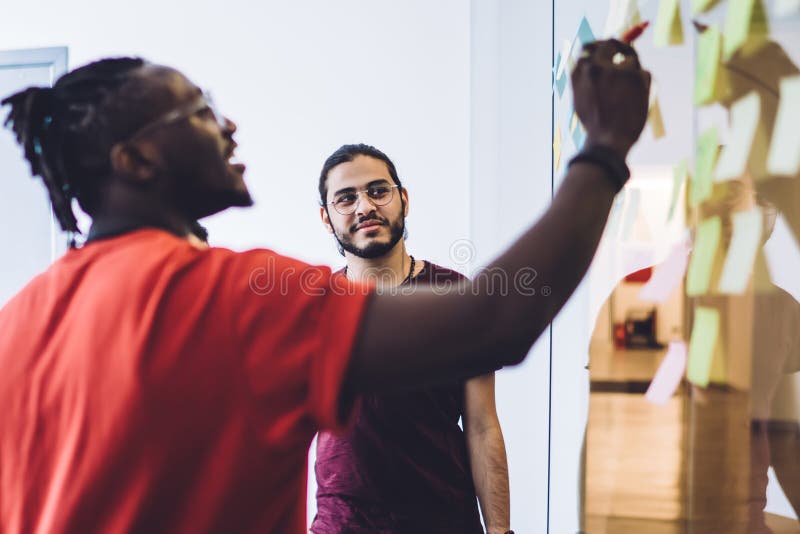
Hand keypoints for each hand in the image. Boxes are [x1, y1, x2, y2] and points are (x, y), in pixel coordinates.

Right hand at [571, 39, 650, 159]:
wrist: (607, 141)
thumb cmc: (594, 124)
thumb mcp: (580, 99)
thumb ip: (585, 77)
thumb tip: (591, 60)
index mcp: (582, 71)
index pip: (589, 48)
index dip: (597, 47)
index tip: (603, 49)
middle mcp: (599, 65)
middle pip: (611, 43)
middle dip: (618, 45)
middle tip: (622, 50)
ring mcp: (620, 69)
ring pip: (631, 59)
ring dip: (631, 71)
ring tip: (628, 95)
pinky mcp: (639, 76)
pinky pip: (644, 74)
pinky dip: (642, 85)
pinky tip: (635, 102)